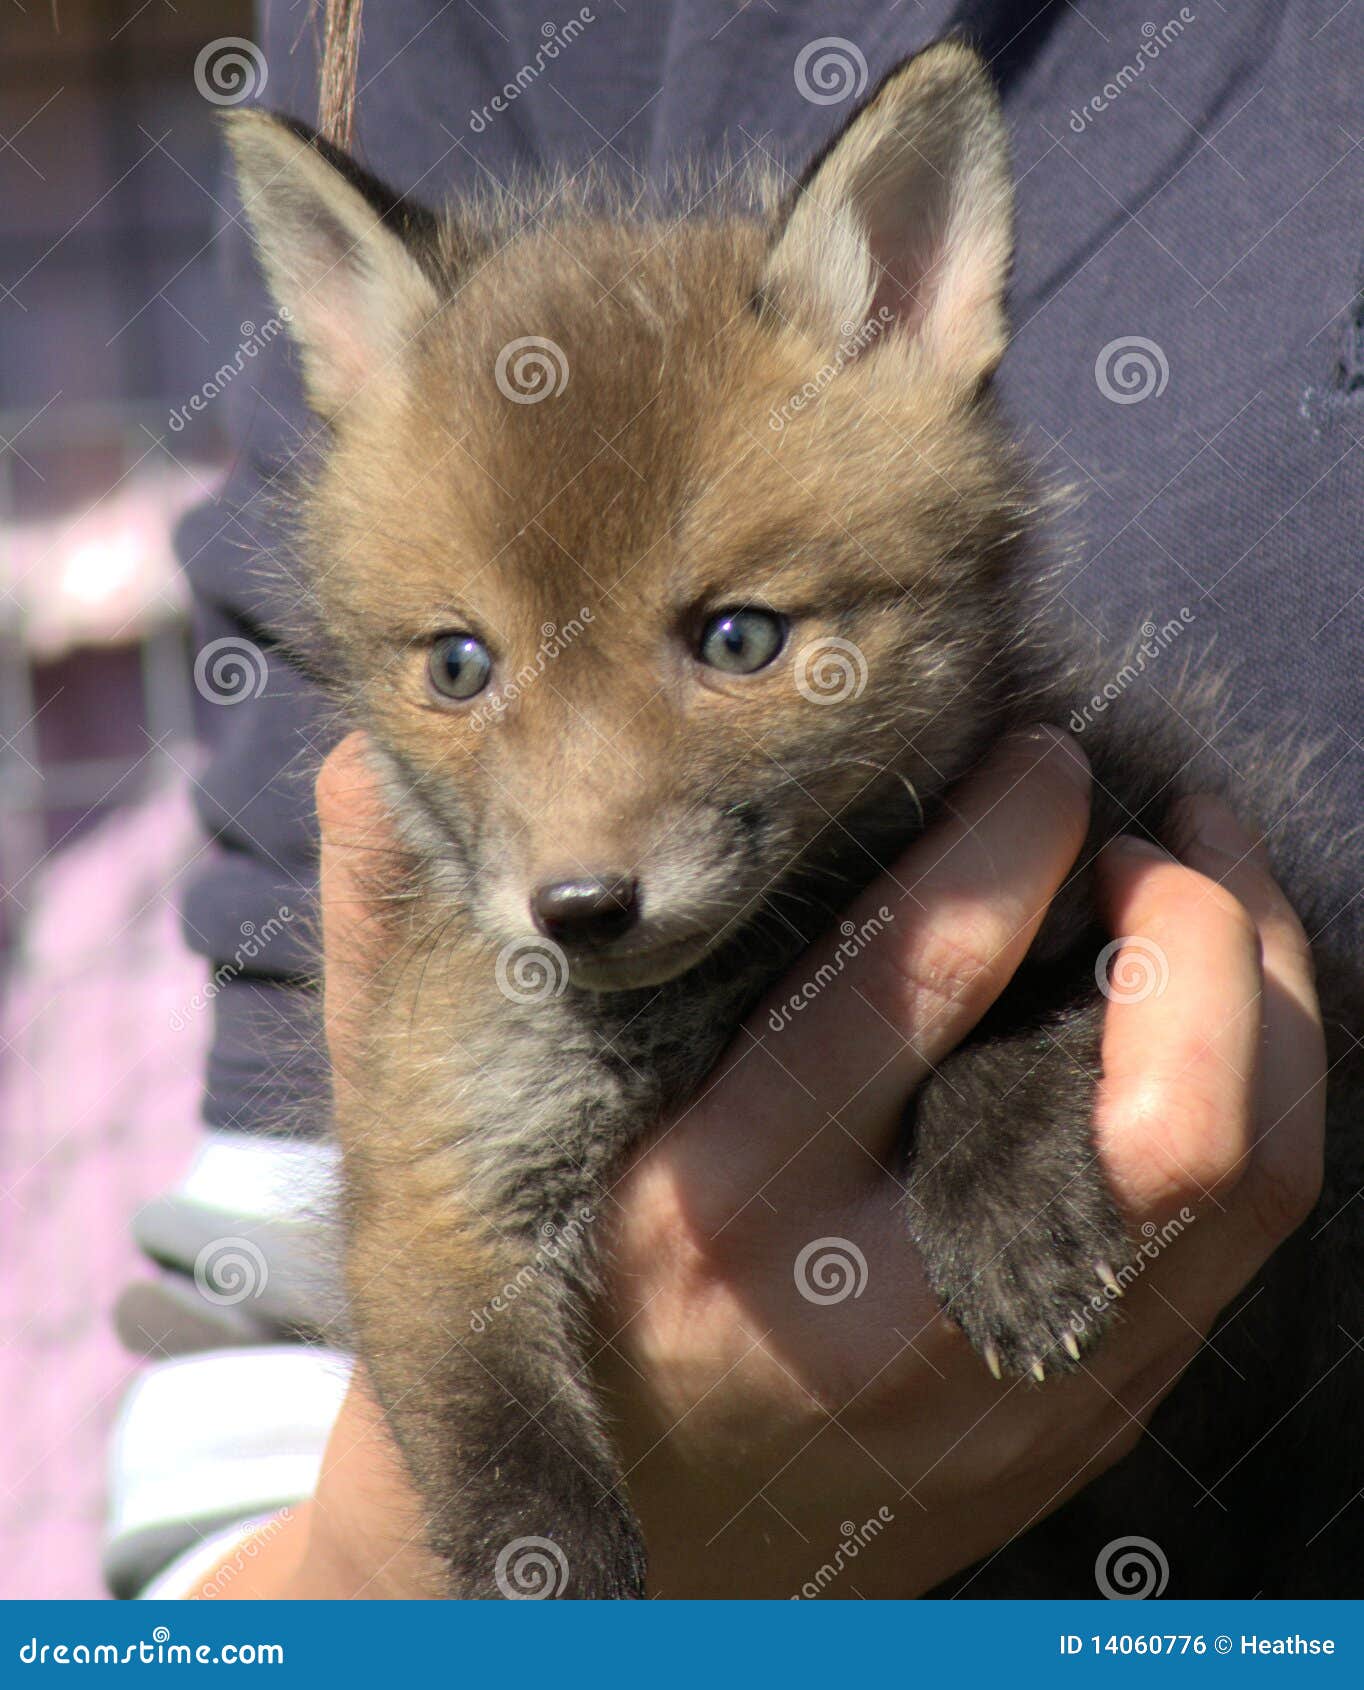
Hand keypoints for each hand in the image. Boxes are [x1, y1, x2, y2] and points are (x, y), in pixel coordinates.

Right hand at [205, 727, 1322, 1597]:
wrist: (592, 1578)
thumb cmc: (502, 1329)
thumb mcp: (422, 1149)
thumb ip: (402, 945)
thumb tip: (373, 754)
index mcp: (705, 1216)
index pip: (913, 984)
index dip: (1012, 831)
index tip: (1034, 750)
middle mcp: (877, 1318)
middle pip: (1158, 1112)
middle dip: (1199, 920)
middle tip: (1155, 822)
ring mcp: (1004, 1394)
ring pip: (1241, 1176)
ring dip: (1259, 993)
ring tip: (1199, 885)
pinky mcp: (1071, 1426)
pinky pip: (1234, 1241)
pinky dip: (1255, 1089)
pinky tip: (1187, 1009)